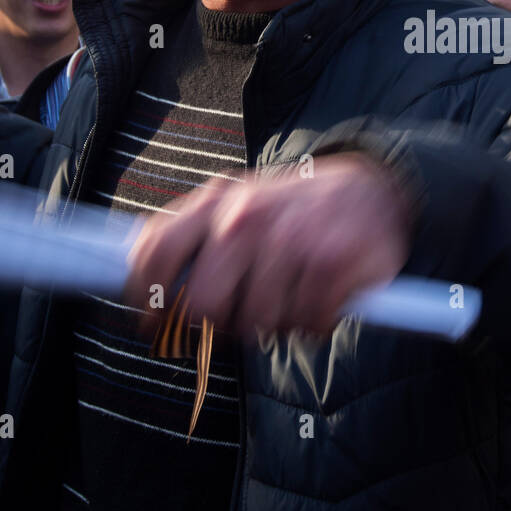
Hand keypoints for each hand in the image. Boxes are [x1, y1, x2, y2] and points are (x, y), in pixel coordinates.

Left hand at [126, 153, 411, 338]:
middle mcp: (247, 219)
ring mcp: (290, 240)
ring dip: (279, 323)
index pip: (155, 254)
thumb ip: (190, 234)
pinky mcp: (332, 263)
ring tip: (293, 297)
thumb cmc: (296, 208)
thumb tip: (136, 279)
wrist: (373, 186)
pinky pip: (308, 323)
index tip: (153, 321)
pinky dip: (317, 321)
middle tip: (244, 315)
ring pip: (260, 323)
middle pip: (203, 307)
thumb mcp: (238, 204)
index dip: (145, 298)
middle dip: (222, 324)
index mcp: (217, 203)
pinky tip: (323, 297)